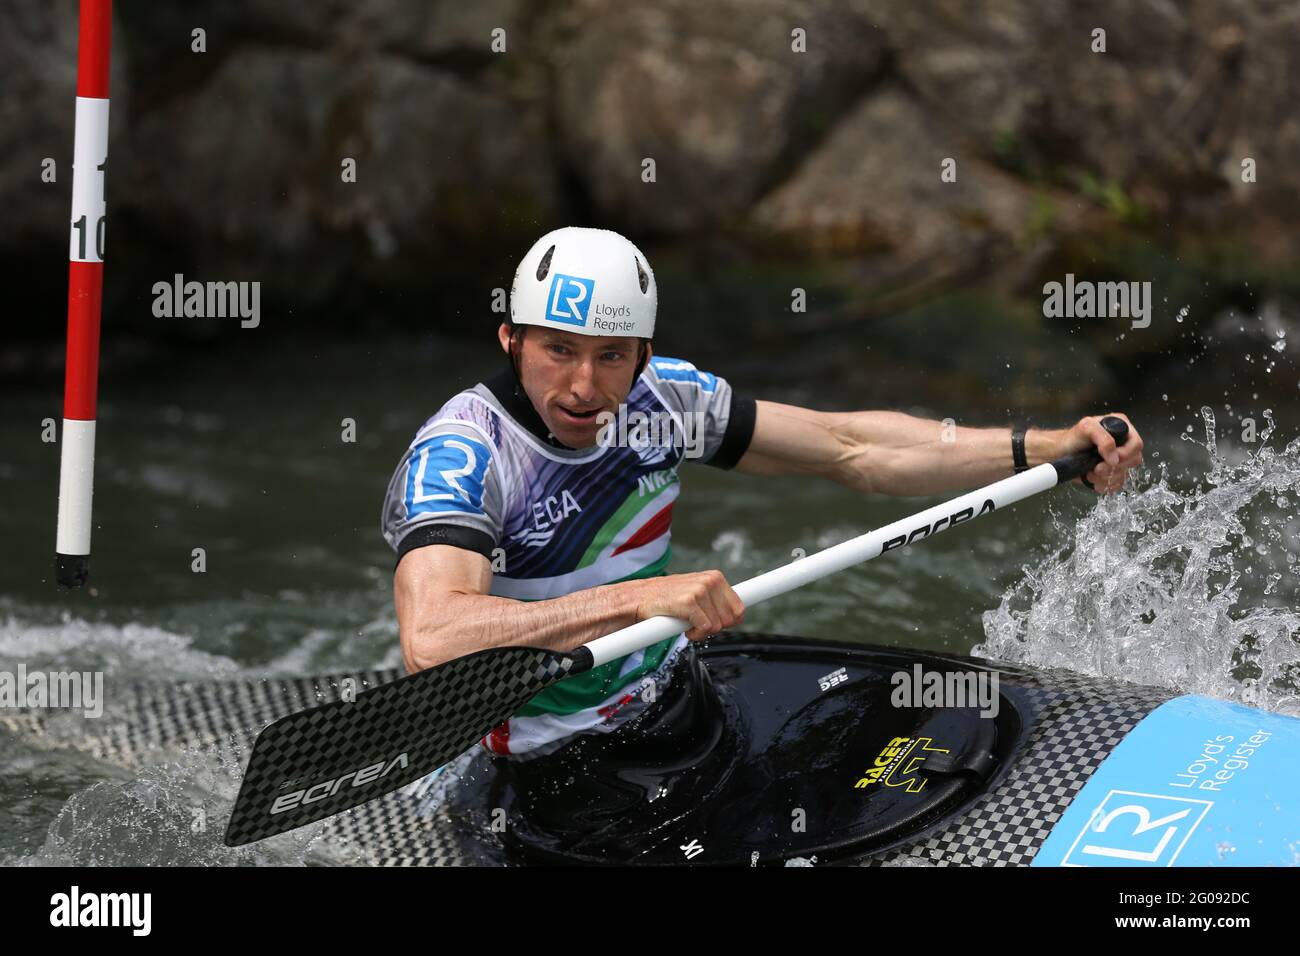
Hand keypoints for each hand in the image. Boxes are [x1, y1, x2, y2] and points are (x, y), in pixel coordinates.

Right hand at [626, 570, 744, 640]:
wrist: (638, 599)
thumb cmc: (666, 599)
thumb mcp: (696, 593)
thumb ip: (715, 602)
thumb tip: (736, 617)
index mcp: (715, 577)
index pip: (739, 606)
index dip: (732, 621)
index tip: (727, 624)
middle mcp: (710, 581)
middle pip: (731, 619)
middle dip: (716, 628)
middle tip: (698, 625)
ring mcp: (700, 590)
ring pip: (717, 626)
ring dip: (702, 632)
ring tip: (687, 624)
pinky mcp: (689, 602)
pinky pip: (705, 628)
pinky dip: (695, 635)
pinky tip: (684, 629)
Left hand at [1054, 413, 1144, 493]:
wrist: (1061, 453)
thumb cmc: (1073, 438)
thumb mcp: (1086, 428)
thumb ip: (1103, 438)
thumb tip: (1114, 458)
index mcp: (1122, 427)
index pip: (1136, 444)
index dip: (1126, 454)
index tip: (1109, 459)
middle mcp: (1123, 443)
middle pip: (1134, 461)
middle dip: (1114, 468)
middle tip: (1097, 468)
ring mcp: (1118, 459)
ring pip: (1125, 474)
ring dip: (1106, 477)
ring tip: (1090, 472)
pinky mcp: (1112, 472)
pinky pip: (1117, 484)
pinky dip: (1104, 484)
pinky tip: (1092, 478)